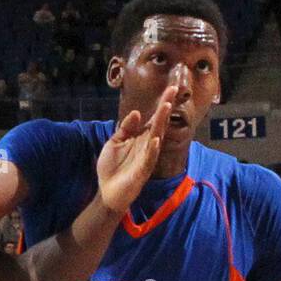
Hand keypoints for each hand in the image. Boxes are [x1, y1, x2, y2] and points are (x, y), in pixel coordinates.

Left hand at [96, 85, 176, 215]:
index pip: (153, 118)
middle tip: (173, 89)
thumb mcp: (114, 143)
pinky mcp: (142, 171)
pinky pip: (149, 158)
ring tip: (165, 107)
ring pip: (156, 137)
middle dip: (165, 107)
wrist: (107, 192)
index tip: (170, 89)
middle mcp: (147, 145)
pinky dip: (152, 149)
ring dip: (161, 123)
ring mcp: (146, 158)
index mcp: (141, 138)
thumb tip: (137, 112)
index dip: (161, 104)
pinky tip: (155, 139)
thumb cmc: (111, 168)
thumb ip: (125, 128)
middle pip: (158, 123)